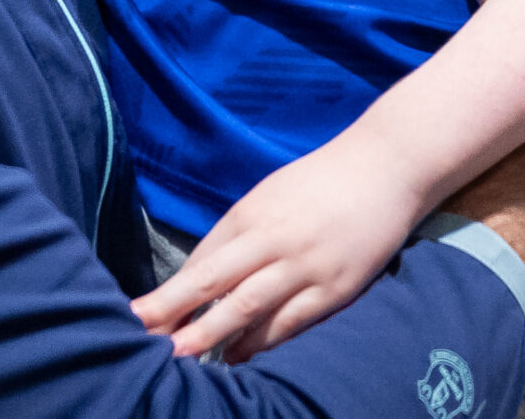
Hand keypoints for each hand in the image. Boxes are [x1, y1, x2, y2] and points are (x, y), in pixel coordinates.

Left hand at [132, 123, 418, 361]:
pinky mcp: (335, 287)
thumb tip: (207, 272)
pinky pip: (291, 321)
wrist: (385, 167)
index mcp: (250, 213)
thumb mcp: (271, 195)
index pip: (200, 259)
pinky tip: (240, 357)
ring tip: (181, 357)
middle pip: (211, 281)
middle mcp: (271, 238)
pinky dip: (262, 341)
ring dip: (211, 334)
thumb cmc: (322, 181)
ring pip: (247, 306)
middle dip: (173, 310)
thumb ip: (241, 231)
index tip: (138, 315)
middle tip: (141, 337)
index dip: (169, 291)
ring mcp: (303, 264)